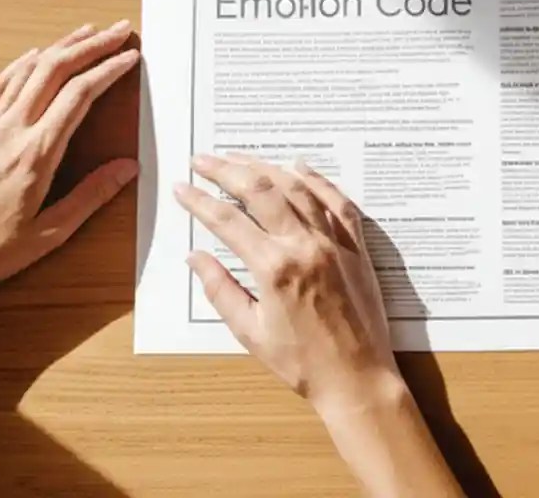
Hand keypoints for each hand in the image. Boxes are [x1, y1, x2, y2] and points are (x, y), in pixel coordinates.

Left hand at [0, 22, 140, 310]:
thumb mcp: (52, 233)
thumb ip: (92, 196)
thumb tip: (127, 168)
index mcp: (36, 155)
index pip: (80, 97)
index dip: (108, 71)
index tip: (130, 58)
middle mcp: (10, 132)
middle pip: (56, 71)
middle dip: (91, 46)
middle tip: (118, 32)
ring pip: (27, 71)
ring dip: (60, 46)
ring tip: (87, 33)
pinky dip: (21, 64)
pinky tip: (36, 54)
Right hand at [175, 155, 401, 414]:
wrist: (357, 378)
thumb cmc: (302, 363)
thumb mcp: (250, 332)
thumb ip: (220, 290)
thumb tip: (195, 257)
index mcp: (274, 268)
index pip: (226, 221)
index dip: (199, 200)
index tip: (182, 186)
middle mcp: (305, 246)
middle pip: (261, 191)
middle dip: (227, 170)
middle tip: (204, 159)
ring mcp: (334, 243)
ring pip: (298, 188)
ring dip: (267, 167)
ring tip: (241, 158)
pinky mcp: (356, 247)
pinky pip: (338, 202)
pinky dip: (318, 180)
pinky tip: (300, 166)